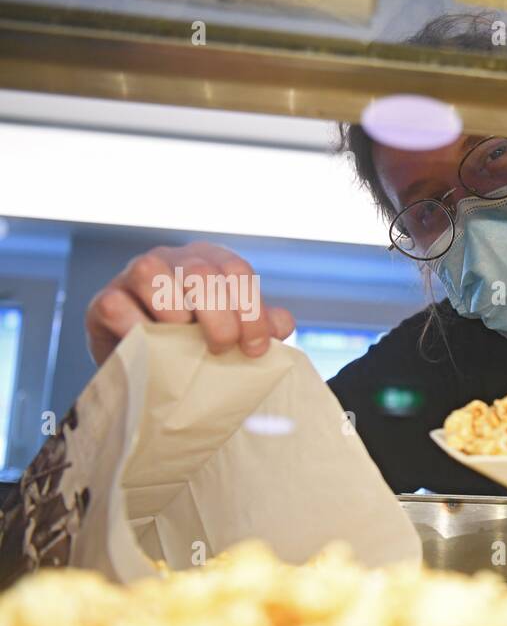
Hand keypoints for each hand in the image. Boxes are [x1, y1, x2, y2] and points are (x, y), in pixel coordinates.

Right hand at [86, 242, 294, 364]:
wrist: (148, 366)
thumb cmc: (199, 344)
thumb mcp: (234, 333)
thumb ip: (261, 326)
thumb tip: (283, 323)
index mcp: (210, 261)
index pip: (237, 271)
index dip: (251, 311)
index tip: (255, 349)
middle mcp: (172, 259)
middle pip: (200, 273)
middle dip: (219, 318)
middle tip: (222, 349)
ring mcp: (133, 275)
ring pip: (151, 274)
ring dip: (175, 316)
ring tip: (184, 345)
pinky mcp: (104, 300)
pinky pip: (116, 305)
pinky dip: (136, 329)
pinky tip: (152, 350)